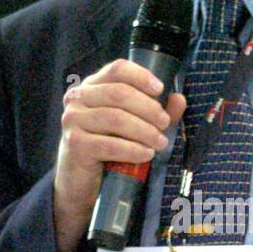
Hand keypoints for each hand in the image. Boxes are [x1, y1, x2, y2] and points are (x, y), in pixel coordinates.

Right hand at [53, 59, 186, 251]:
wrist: (80, 182)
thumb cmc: (108, 149)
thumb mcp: (133, 127)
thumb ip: (155, 112)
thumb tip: (179, 99)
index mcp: (92, 86)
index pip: (117, 69)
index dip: (141, 76)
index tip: (160, 90)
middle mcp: (78, 98)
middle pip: (119, 93)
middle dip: (148, 108)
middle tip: (164, 124)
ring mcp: (73, 120)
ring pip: (116, 118)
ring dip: (144, 131)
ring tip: (160, 142)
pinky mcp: (75, 144)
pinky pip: (109, 144)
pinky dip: (132, 149)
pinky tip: (146, 154)